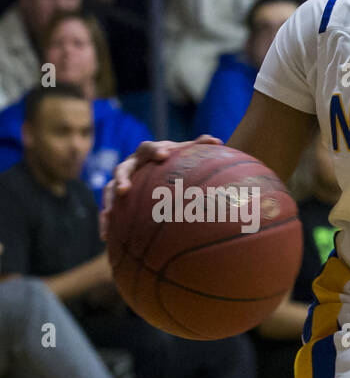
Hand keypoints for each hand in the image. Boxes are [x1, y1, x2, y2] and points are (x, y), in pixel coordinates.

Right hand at [100, 135, 220, 239]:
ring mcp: (120, 180)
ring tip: (110, 214)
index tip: (164, 156)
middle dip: (123, 178)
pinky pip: (108, 209)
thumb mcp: (184, 153)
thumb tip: (217, 140)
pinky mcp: (114, 196)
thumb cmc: (173, 160)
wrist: (153, 164)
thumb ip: (199, 146)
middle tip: (125, 189)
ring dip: (109, 202)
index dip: (155, 151)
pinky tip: (107, 237)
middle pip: (122, 169)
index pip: (149, 149)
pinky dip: (106, 222)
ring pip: (110, 189)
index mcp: (146, 152)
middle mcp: (130, 165)